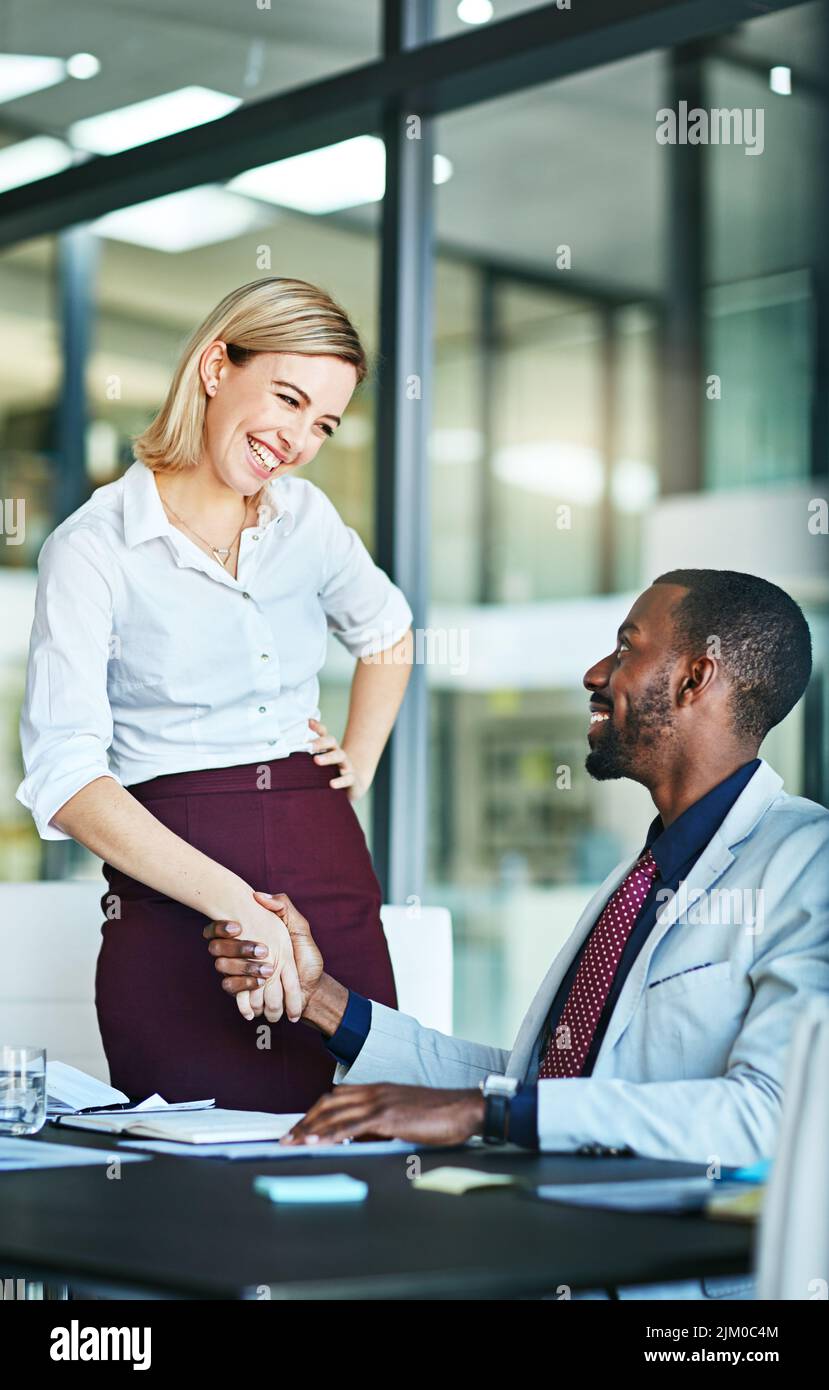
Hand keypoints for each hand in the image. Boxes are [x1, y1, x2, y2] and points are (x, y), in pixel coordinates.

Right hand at [204, 891, 323, 1019]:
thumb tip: (258, 895)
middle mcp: (236, 951)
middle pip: (216, 947)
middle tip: (264, 951)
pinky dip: (244, 986)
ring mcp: (236, 971)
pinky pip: (230, 987)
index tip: (238, 928)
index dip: (220, 927)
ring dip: (244, 967)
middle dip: (237, 948)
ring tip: (269, 971)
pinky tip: (261, 983)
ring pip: (221, 966)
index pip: (218, 926)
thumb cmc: (305, 955)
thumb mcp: (299, 927)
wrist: (311, 986)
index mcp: (247, 933)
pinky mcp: (241, 990)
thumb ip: (283, 907)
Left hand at [281, 1084, 485, 1146]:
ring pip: (335, 1114)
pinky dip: (331, 1135)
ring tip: (292, 1143)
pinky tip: (318, 1143)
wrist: (463, 1108)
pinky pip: (352, 1126)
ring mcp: (380, 1102)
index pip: (336, 1097)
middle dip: (305, 1122)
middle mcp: (375, 1092)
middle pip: (329, 1103)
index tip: (300, 1127)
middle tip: (287, 1138)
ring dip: (310, 1130)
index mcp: (378, 1089)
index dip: (315, 1112)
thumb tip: (358, 1139)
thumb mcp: (403, 1116)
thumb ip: (379, 1124)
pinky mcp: (387, 1117)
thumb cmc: (438, 1115)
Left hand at [308, 719, 368, 800]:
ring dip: (328, 757)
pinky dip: (340, 781)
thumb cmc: (333, 774)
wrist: (354, 785)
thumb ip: (308, 758)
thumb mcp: (321, 765)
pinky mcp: (352, 779)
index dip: (318, 728)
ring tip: (316, 760)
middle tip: (309, 745)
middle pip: (332, 742)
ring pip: (340, 756)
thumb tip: (289, 752)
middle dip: (321, 742)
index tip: (309, 722)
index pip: (324, 735)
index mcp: (330, 749)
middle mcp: (338, 754)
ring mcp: (347, 765)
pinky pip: (347, 778)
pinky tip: (332, 784)